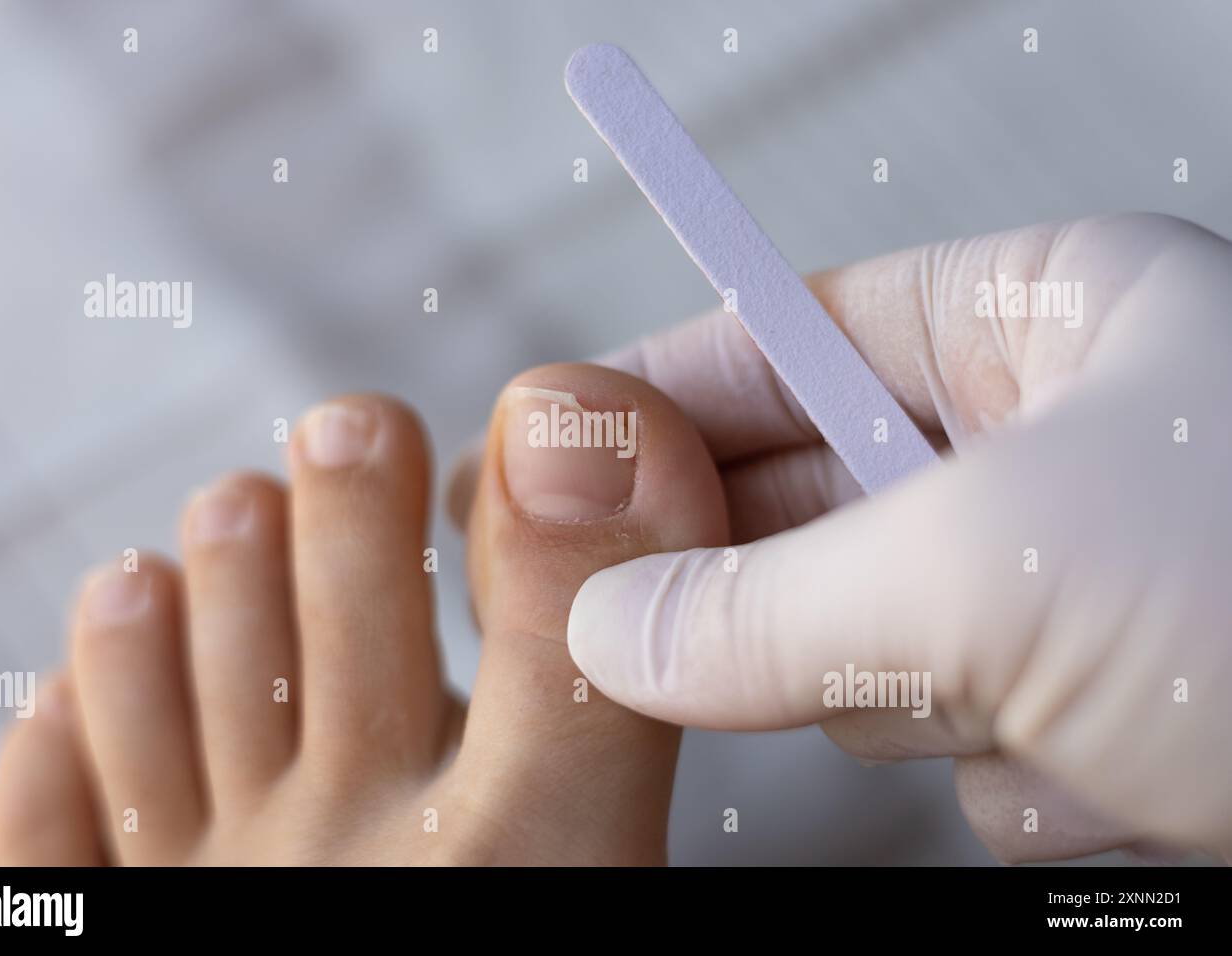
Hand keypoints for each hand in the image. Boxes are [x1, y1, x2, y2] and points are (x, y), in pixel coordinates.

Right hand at [451, 213, 1231, 860]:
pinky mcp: (1113, 712)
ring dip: (920, 699)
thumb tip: (605, 628)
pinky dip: (1013, 779)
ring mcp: (1083, 584)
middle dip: (768, 579)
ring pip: (878, 647)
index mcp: (1049, 323)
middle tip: (639, 621)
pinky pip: (968, 751)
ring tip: (1033, 704)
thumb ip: (769, 599)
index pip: (789, 336)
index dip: (656, 390)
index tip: (544, 450)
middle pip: (812, 502)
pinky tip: (1121, 778)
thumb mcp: (1001, 568)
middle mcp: (1060, 442)